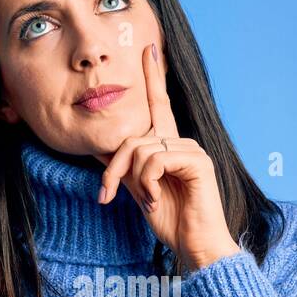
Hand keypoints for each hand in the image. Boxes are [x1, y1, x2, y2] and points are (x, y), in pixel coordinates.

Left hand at [98, 42, 241, 273]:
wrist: (195, 246)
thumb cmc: (171, 222)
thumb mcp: (139, 191)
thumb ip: (124, 167)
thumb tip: (99, 148)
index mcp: (169, 147)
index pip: (158, 106)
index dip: (152, 78)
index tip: (147, 50)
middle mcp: (182, 142)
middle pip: (133, 137)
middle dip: (113, 167)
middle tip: (107, 195)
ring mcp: (192, 150)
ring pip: (142, 148)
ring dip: (132, 179)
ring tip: (145, 201)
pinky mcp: (198, 162)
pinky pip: (156, 159)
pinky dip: (147, 182)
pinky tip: (155, 200)